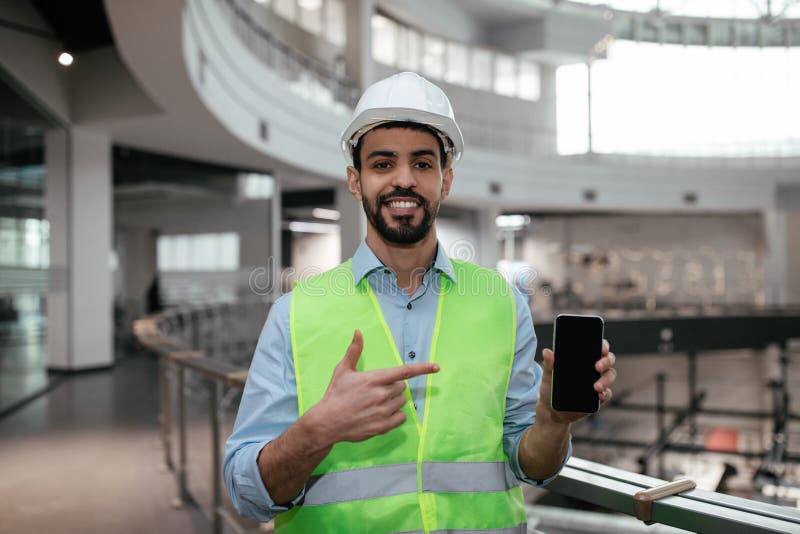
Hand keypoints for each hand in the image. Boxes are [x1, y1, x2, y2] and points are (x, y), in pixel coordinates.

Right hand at [308, 330, 438, 443]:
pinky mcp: (382, 427)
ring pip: (401, 402)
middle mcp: (381, 394)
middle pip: (402, 387)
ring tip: (375, 403)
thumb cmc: (335, 394)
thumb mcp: (343, 370)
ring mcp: (382, 411)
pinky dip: (395, 416)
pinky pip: (401, 418)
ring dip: (393, 401)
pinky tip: (380, 414)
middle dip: (393, 387)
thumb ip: (354, 351)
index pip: (404, 371)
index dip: (422, 368)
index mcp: (374, 379)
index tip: (436, 367)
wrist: (327, 422)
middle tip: (376, 391)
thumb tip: (358, 331)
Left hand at [538, 339, 616, 424]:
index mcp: (583, 360)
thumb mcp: (548, 376)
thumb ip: (549, 365)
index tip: (602, 348)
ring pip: (610, 376)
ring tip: (596, 387)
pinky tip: (599, 395)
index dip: (603, 345)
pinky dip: (606, 394)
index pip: (597, 348)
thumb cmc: (550, 389)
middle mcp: (593, 369)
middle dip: (606, 361)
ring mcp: (598, 382)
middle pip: (608, 360)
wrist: (551, 411)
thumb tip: (547, 352)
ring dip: (606, 380)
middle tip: (597, 367)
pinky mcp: (598, 398)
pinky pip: (607, 393)